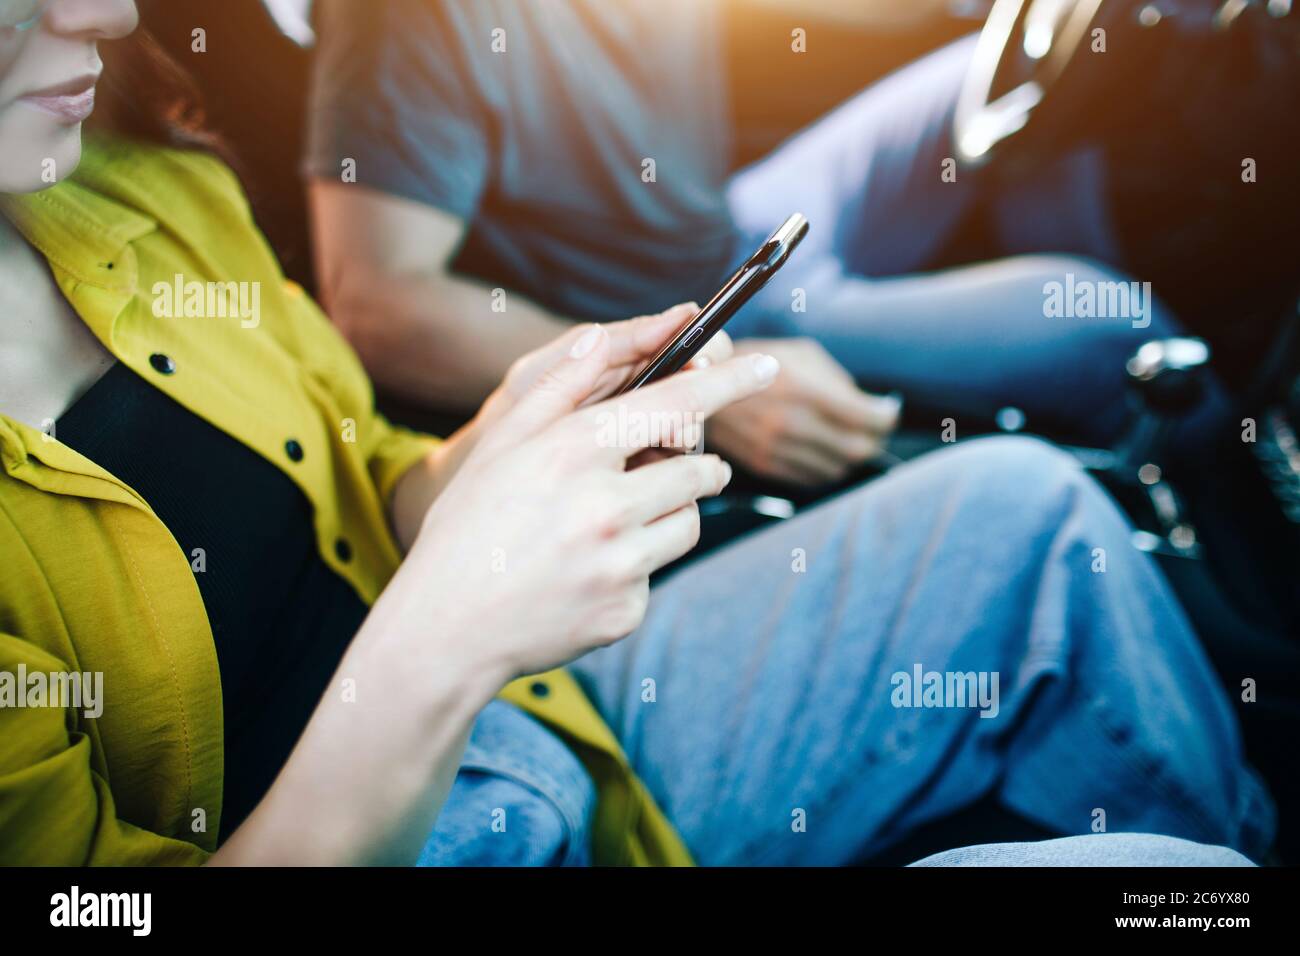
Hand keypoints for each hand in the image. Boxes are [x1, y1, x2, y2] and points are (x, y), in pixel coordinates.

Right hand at [371, 324, 778, 684]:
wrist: (447, 629)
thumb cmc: (471, 526)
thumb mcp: (502, 443)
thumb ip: (561, 385)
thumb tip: (606, 335)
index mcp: (575, 451)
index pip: (676, 404)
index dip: (729, 382)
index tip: (767, 367)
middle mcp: (605, 504)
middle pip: (699, 468)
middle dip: (692, 464)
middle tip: (657, 469)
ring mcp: (619, 562)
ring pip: (690, 521)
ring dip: (669, 514)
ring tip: (609, 524)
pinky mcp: (626, 609)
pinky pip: (659, 572)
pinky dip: (637, 566)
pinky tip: (587, 571)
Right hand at [708, 338, 900, 485]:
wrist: (701, 384)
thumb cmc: (759, 362)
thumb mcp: (802, 355)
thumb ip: (841, 383)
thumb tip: (875, 407)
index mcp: (805, 390)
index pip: (867, 418)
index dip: (887, 417)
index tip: (887, 412)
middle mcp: (792, 424)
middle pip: (858, 449)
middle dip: (874, 440)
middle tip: (874, 429)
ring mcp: (777, 449)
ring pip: (838, 468)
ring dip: (850, 455)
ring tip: (847, 437)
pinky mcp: (766, 465)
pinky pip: (812, 479)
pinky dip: (827, 468)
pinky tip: (824, 450)